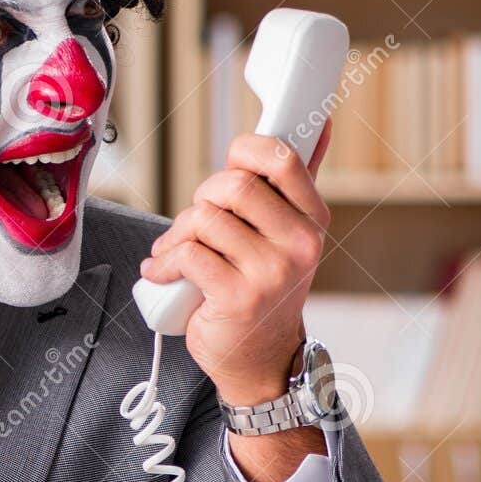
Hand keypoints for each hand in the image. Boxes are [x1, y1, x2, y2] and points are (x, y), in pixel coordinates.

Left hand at [141, 126, 331, 407]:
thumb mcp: (285, 236)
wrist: (258, 359)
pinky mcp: (238, 297)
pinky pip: (187, 254)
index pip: (283, 157)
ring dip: (176, 235)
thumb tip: (318, 121)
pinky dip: (163, 262)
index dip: (244, 152)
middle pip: (233, 185)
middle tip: (195, 223)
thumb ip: (293, 184)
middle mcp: (300, 244)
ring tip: (175, 254)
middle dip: (201, 198)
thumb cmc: (262, 289)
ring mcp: (271, 273)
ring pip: (205, 219)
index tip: (230, 167)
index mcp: (312, 220)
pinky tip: (162, 273)